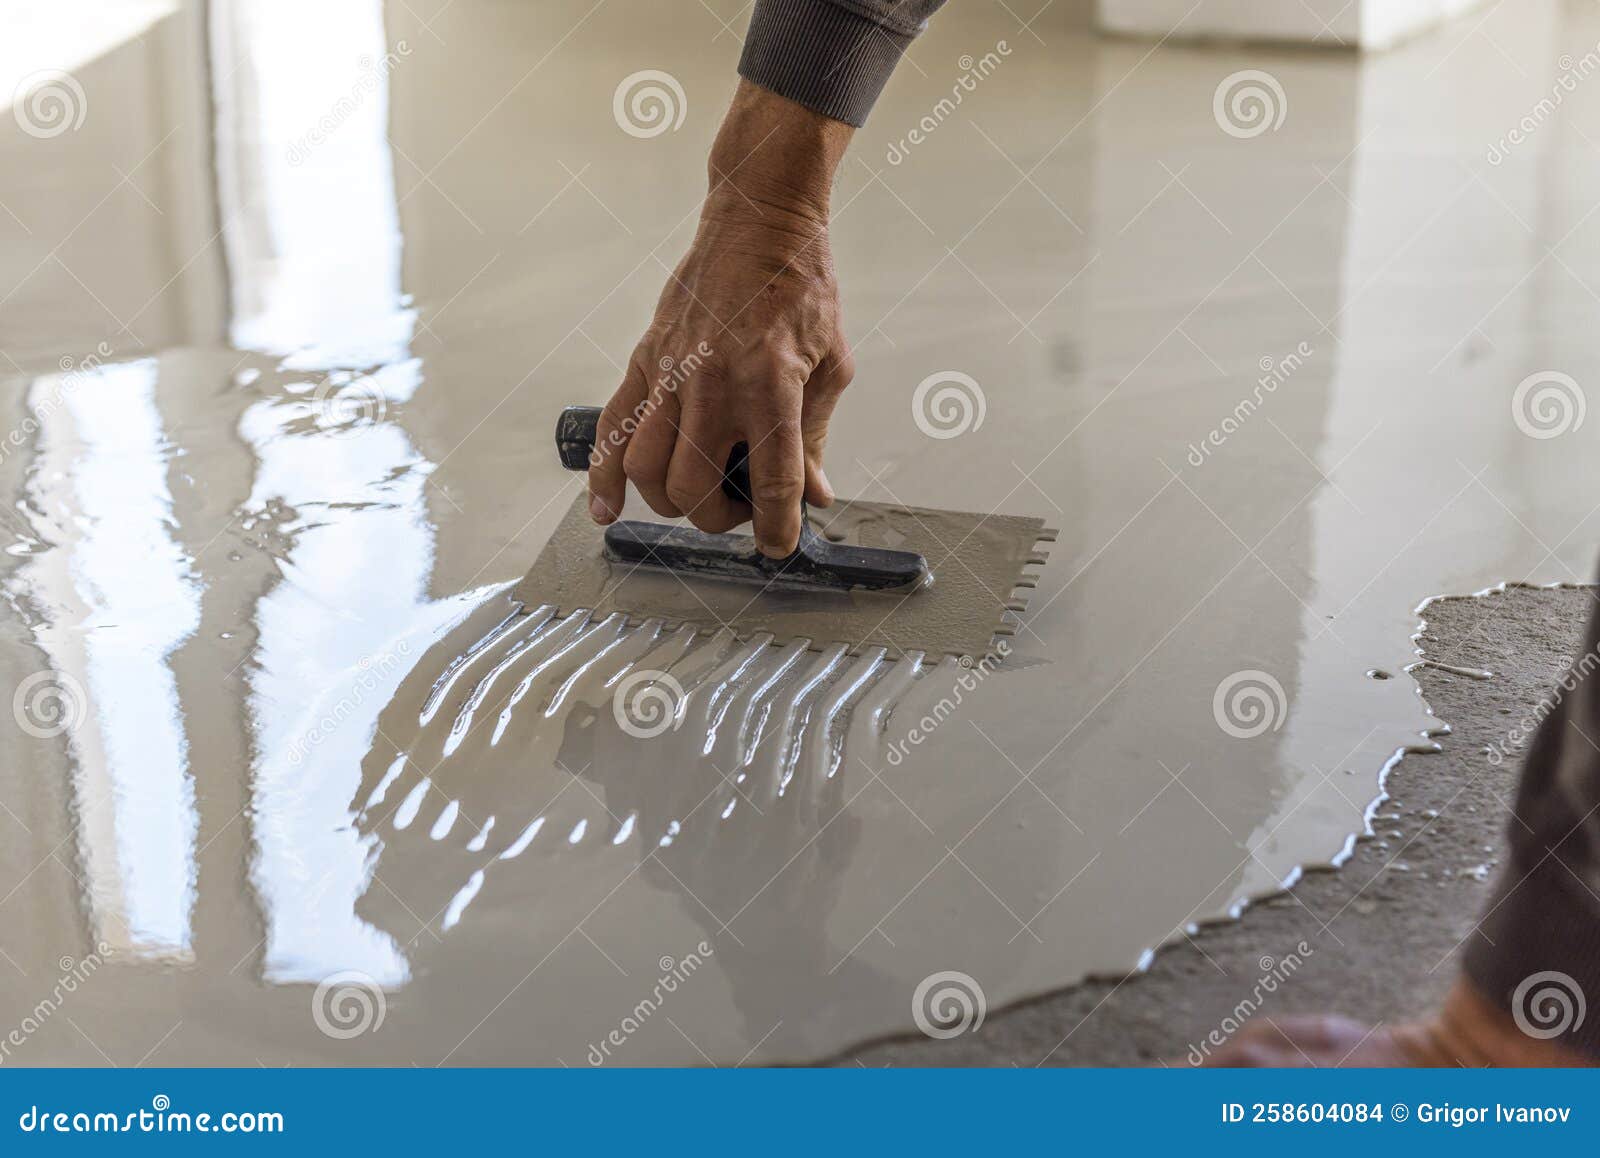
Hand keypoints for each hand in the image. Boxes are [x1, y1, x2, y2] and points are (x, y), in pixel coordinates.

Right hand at [588, 81, 854, 557]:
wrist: (758, 224)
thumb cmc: (800, 288)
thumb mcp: (832, 364)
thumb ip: (816, 435)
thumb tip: (815, 493)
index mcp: (773, 387)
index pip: (773, 481)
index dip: (777, 527)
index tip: (778, 545)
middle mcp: (716, 385)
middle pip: (697, 489)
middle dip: (719, 517)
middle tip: (739, 506)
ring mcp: (672, 374)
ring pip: (648, 471)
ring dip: (669, 501)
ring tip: (694, 495)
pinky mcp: (644, 361)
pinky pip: (611, 429)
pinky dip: (602, 476)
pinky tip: (606, 510)